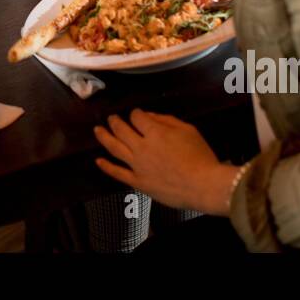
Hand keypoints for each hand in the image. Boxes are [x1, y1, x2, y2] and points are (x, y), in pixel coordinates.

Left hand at [94, 109, 235, 214]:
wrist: (202, 185)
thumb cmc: (199, 156)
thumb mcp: (188, 130)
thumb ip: (167, 120)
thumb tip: (150, 116)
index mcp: (155, 132)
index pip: (137, 117)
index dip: (136, 113)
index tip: (137, 114)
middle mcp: (141, 147)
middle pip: (122, 130)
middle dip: (115, 121)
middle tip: (111, 118)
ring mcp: (137, 165)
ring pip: (114, 148)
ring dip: (104, 137)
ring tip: (97, 130)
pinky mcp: (138, 182)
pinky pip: (118, 173)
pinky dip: (107, 167)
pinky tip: (98, 161)